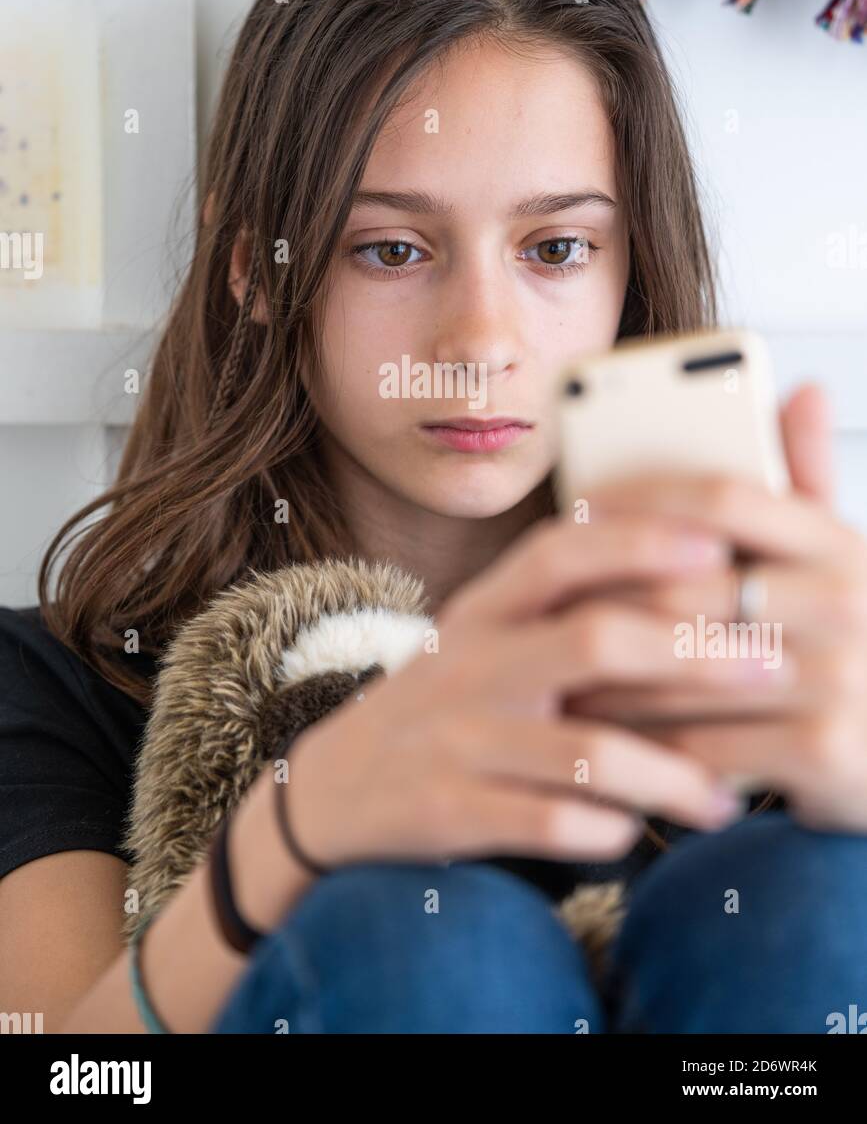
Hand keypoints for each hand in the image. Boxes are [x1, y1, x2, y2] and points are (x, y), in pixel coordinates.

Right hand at [285, 510, 752, 869]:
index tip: (719, 546)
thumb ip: (553, 607)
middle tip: (769, 670)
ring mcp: (458, 739)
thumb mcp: (475, 639)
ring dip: (672, 775)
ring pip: (589, 752)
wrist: (324, 794)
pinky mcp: (450, 812)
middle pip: (596, 641)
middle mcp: (469, 664)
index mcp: (480, 612)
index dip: (641, 540)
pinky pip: (551, 824)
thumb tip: (678, 568)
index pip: (562, 552)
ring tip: (725, 799)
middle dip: (694, 655)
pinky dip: (607, 832)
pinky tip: (636, 834)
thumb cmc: (435, 710)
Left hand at [569, 385, 866, 832]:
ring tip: (558, 676)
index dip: (643, 499)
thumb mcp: (838, 557)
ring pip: (683, 669)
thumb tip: (800, 388)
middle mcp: (845, 602)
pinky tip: (607, 739)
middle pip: (685, 585)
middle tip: (544, 607)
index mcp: (840, 544)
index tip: (582, 508)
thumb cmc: (848, 643)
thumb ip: (809, 477)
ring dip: (609, 678)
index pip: (725, 498)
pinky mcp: (825, 748)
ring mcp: (839, 676)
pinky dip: (644, 742)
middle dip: (604, 601)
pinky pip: (703, 740)